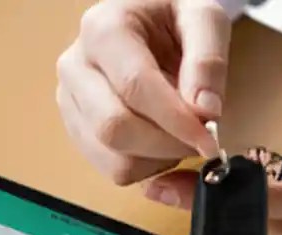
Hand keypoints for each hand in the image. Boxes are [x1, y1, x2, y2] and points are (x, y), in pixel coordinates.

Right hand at [56, 0, 229, 186]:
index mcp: (103, 30)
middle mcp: (76, 66)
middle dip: (167, 146)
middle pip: (115, 128)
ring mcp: (71, 101)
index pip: (135, 87)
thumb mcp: (203, 19)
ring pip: (112, 159)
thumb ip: (208, 59)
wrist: (148, 21)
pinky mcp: (77, 129)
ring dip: (158, 161)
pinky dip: (147, 169)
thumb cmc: (174, 16)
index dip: (176, 121)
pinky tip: (162, 143)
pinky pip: (113, 170)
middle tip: (202, 140)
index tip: (210, 140)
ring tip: (180, 135)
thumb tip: (205, 110)